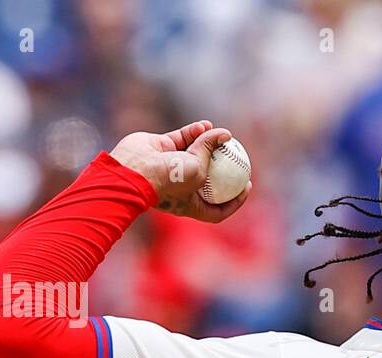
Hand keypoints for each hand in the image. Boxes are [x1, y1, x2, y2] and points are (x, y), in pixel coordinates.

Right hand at [110, 121, 251, 222]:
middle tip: (239, 157)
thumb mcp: (199, 169)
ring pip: (195, 153)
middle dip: (224, 168)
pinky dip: (194, 132)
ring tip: (221, 134)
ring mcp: (171, 167)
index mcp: (190, 205)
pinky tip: (205, 125)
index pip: (217, 209)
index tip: (247, 186)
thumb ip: (211, 149)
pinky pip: (182, 138)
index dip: (234, 200)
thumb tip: (226, 133)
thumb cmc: (170, 179)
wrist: (134, 168)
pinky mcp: (162, 148)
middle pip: (208, 178)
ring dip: (208, 143)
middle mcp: (181, 187)